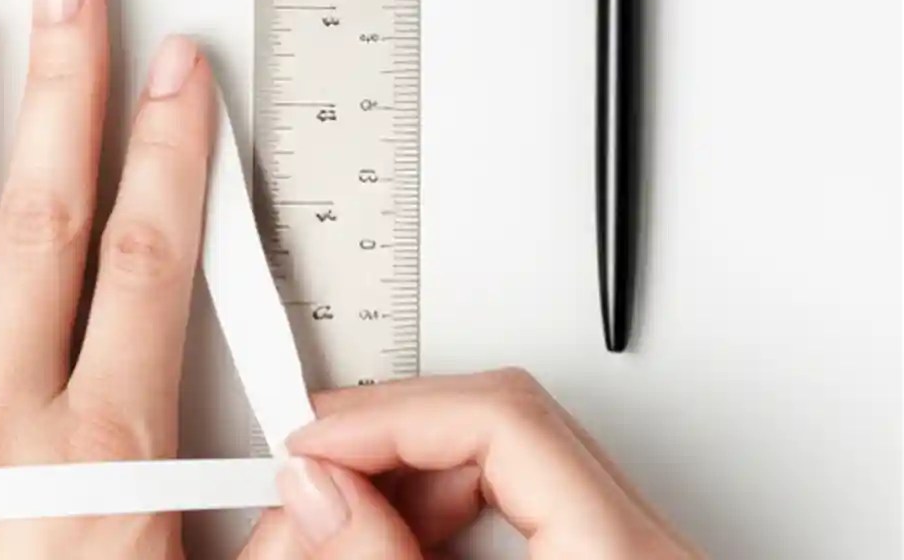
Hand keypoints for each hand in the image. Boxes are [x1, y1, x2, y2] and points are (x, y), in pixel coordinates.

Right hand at [242, 371, 701, 559]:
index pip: (500, 418)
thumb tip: (318, 491)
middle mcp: (648, 546)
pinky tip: (393, 540)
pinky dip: (447, 514)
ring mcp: (638, 550)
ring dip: (411, 477)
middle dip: (388, 439)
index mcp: (627, 558)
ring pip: (511, 456)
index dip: (389, 415)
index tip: (314, 444)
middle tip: (313, 477)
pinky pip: (525, 500)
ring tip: (341, 518)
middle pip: (504, 421)